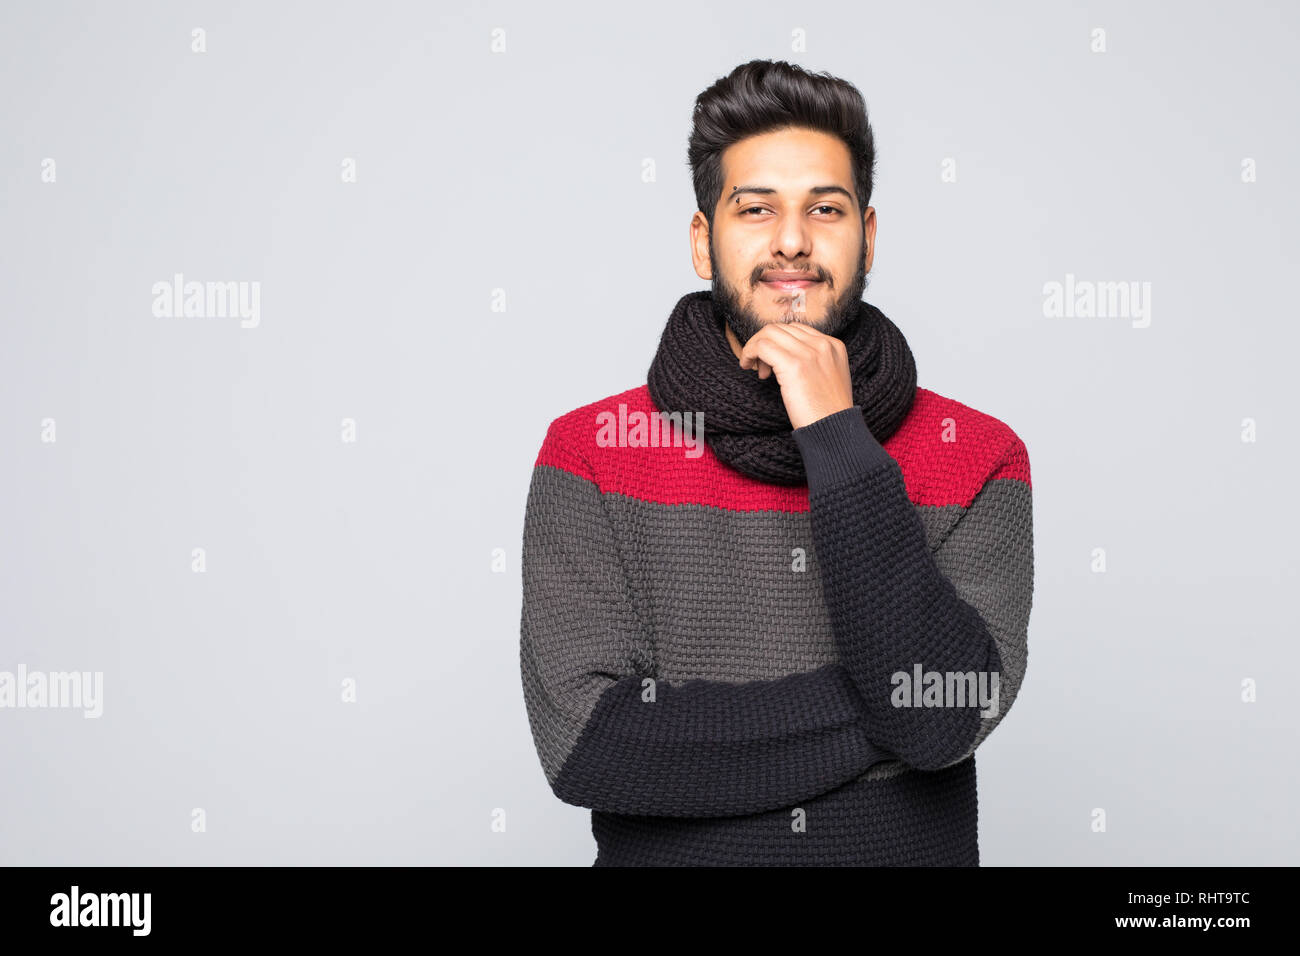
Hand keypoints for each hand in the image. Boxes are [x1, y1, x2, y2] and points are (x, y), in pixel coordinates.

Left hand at [738, 321, 854, 429]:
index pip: (796, 330)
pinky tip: (748, 367)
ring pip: (769, 333)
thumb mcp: (829, 379)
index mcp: (834, 346)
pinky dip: (749, 353)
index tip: (772, 364)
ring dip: (754, 348)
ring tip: (755, 370)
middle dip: (764, 344)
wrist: (835, 431)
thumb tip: (783, 358)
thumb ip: (814, 363)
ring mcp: (809, 353)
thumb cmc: (828, 413)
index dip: (778, 343)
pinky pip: (762, 346)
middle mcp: (823, 344)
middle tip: (760, 368)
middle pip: (781, 328)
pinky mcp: (794, 365)